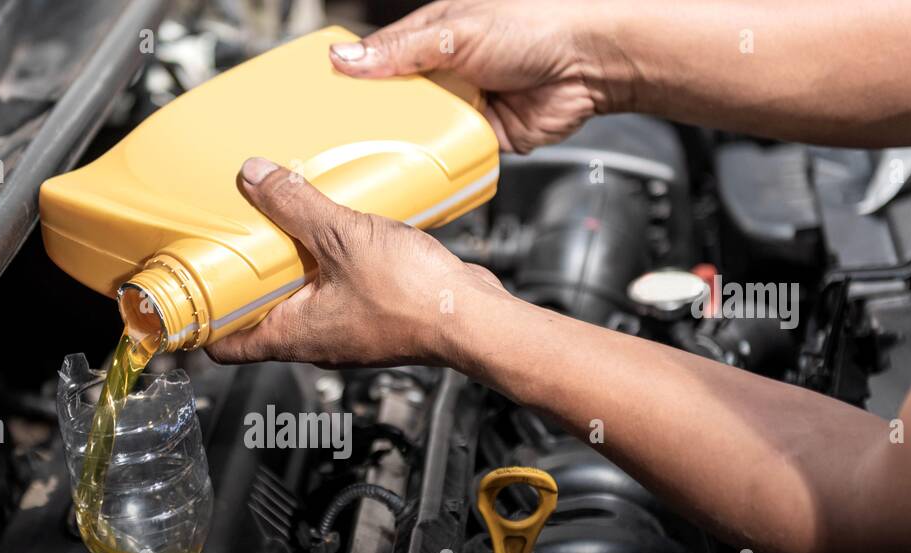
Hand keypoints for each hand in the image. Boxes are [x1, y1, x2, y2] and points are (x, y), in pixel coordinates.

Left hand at [205, 158, 508, 368]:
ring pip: (300, 302)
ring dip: (289, 268)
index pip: (225, 347)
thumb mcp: (341, 237)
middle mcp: (314, 341)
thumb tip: (255, 178)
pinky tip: (337, 231)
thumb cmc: (413, 300)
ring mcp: (345, 332)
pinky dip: (327, 265)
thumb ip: (295, 206)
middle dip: (245, 280)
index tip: (185, 296)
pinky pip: (336, 291)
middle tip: (233, 241)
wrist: (474, 317)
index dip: (200, 324)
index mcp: (292, 336)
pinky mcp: (374, 317)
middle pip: (260, 317)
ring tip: (284, 226)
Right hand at [328, 0, 618, 152]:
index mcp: (433, 36)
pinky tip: (413, 171)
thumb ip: (401, 51)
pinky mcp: (481, 138)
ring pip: (418, 132)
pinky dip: (433, 163)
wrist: (591, 63)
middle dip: (372, 120)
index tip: (319, 100)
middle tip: (338, 141)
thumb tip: (346, 59)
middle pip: (394, 102)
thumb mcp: (457, 32)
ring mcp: (462, 106)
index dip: (350, 79)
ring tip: (369, 160)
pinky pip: (448, 155)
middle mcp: (445, 72)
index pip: (378, 59)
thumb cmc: (537, 24)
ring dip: (401, 144)